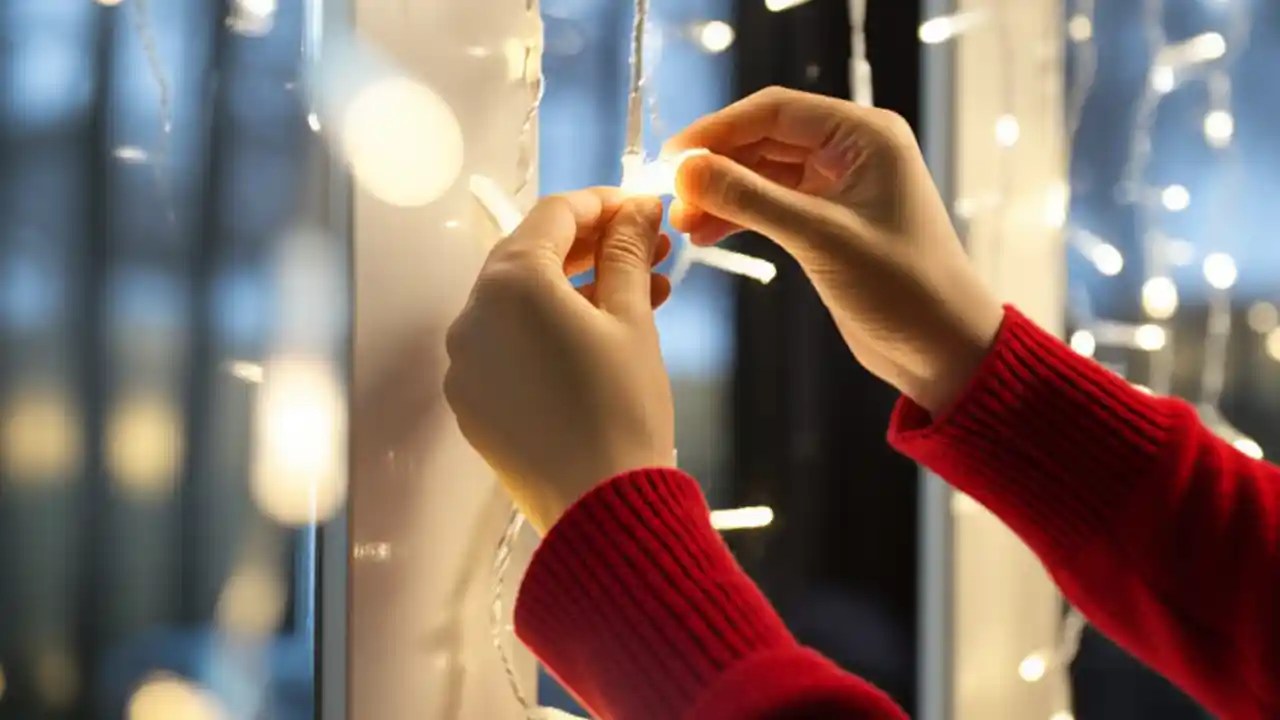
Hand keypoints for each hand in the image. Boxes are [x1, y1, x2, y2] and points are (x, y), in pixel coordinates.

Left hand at [445, 191, 675, 533]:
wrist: (602, 511)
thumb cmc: (623, 409)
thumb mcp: (632, 320)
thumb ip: (627, 252)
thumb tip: (638, 207)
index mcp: (510, 282)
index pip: (555, 215)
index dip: (605, 204)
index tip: (644, 209)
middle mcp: (471, 315)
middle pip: (531, 256)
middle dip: (593, 248)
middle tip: (650, 251)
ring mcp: (464, 361)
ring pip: (520, 304)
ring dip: (576, 291)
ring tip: (640, 298)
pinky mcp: (471, 401)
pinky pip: (508, 346)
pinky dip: (549, 332)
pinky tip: (599, 340)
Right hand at [667, 87, 1002, 413]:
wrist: (944, 348)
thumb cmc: (902, 288)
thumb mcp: (820, 238)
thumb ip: (750, 200)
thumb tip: (686, 171)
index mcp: (865, 135)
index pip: (775, 111)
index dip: (717, 130)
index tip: (671, 157)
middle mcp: (853, 150)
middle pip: (764, 138)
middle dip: (716, 164)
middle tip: (671, 195)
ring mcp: (841, 185)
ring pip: (764, 172)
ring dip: (723, 193)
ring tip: (684, 222)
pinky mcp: (830, 221)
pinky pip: (773, 203)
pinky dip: (740, 215)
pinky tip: (707, 233)